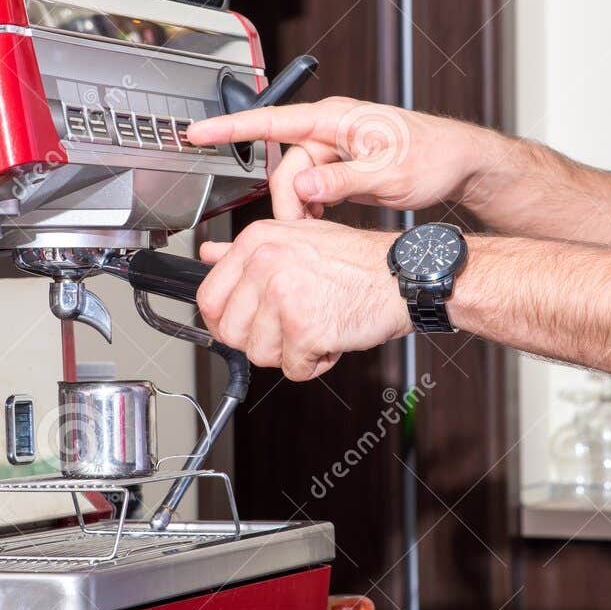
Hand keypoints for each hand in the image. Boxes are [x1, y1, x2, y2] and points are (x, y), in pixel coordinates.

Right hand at [186, 96, 496, 219]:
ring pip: (297, 182)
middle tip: (304, 229)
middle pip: (285, 167)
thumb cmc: (434, 157)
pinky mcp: (341, 163)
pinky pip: (312, 186)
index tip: (198, 133)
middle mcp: (331, 128)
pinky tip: (327, 221)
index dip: (230, 128)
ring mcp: (335, 145)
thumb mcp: (388, 175)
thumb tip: (302, 186)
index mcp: (336, 119)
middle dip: (289, 201)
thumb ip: (341, 181)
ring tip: (323, 226)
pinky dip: (314, 207)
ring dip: (303, 208)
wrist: (460, 161)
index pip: (271, 121)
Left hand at [196, 220, 411, 380]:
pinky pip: (293, 369)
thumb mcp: (295, 240)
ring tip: (315, 327)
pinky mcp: (306, 328)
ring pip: (260, 355)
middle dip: (261, 341)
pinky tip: (330, 338)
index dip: (225, 322)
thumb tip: (208, 253)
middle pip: (231, 333)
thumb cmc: (356, 261)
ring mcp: (284, 296)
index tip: (245, 326)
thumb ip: (246, 252)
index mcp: (256, 242)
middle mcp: (265, 264)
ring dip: (289, 353)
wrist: (402, 275)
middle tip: (291, 327)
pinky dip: (314, 364)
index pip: (209, 299)